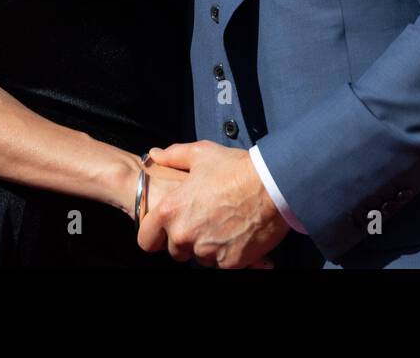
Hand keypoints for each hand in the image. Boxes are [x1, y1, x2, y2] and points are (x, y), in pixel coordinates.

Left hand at [136, 141, 288, 268]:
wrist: (273, 185)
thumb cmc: (235, 168)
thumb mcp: (201, 154)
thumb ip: (173, 156)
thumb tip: (154, 155)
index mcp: (171, 210)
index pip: (146, 240)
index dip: (155, 235)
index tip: (166, 231)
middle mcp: (185, 235)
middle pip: (175, 251)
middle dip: (186, 240)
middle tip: (204, 221)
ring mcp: (207, 251)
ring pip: (199, 258)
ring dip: (207, 247)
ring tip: (224, 224)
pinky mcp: (229, 263)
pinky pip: (221, 264)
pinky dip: (228, 253)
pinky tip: (238, 234)